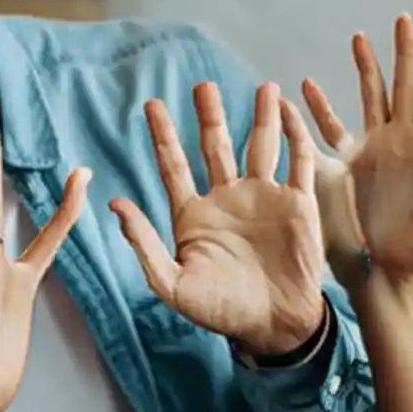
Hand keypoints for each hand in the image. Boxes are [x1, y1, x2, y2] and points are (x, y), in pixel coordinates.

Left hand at [110, 82, 324, 357]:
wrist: (274, 326)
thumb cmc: (220, 311)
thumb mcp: (171, 284)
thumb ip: (144, 244)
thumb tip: (115, 204)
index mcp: (194, 216)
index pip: (174, 166)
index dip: (163, 136)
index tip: (151, 104)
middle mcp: (228, 200)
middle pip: (215, 146)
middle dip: (209, 115)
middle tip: (203, 85)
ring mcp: (264, 199)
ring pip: (260, 146)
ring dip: (260, 116)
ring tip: (263, 86)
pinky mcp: (297, 204)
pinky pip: (297, 161)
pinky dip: (294, 133)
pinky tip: (289, 110)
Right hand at [301, 14, 412, 283]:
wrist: (386, 271)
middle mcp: (402, 142)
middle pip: (404, 87)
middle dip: (405, 53)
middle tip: (403, 18)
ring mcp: (372, 151)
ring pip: (369, 98)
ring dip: (365, 68)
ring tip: (360, 37)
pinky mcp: (345, 165)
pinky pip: (329, 130)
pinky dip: (317, 109)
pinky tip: (306, 85)